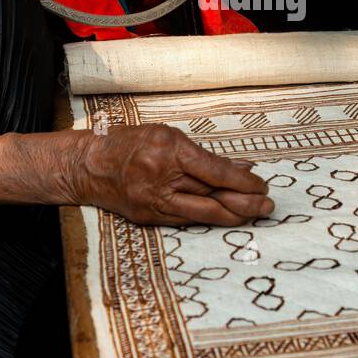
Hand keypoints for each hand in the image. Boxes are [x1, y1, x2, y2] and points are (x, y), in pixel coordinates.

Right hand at [69, 122, 274, 226]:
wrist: (88, 165)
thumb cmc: (130, 143)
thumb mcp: (168, 136)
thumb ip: (205, 155)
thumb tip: (242, 166)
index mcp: (169, 150)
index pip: (216, 171)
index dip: (243, 182)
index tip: (261, 185)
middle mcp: (162, 177)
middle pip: (212, 195)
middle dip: (245, 203)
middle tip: (268, 206)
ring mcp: (153, 200)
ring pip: (203, 213)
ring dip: (233, 216)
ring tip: (255, 215)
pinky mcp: (148, 217)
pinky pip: (186, 220)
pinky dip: (209, 219)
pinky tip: (227, 218)